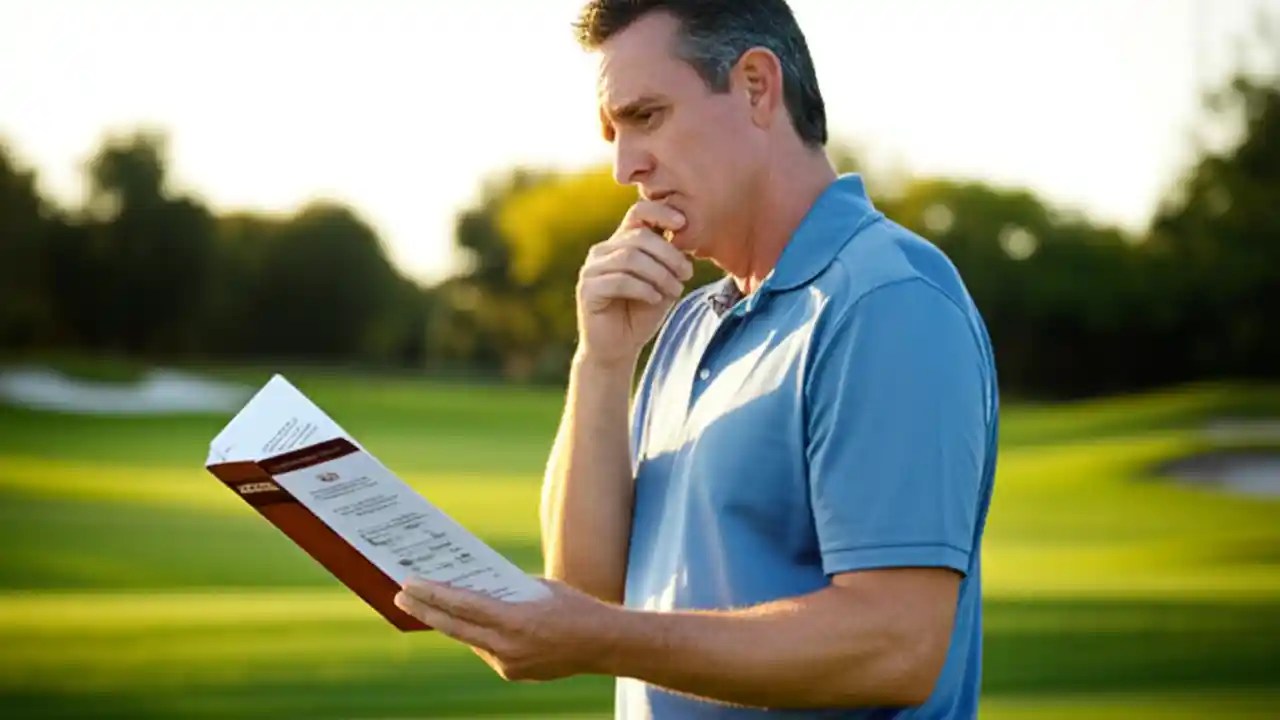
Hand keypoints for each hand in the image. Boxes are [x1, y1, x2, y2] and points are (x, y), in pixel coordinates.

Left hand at [395, 577, 620, 681]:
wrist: (603, 644)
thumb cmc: (574, 607)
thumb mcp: (538, 588)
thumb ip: (505, 590)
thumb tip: (474, 587)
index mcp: (514, 620)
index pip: (462, 606)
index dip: (432, 594)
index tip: (408, 584)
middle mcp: (507, 647)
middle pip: (454, 627)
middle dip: (424, 611)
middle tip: (400, 597)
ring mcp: (509, 664)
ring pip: (469, 639)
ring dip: (451, 622)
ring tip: (427, 605)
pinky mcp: (513, 673)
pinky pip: (486, 650)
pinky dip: (477, 635)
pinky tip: (467, 623)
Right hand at [576, 201, 693, 366]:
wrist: (618, 348)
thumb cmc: (641, 313)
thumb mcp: (663, 282)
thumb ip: (669, 260)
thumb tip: (683, 236)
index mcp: (621, 242)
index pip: (638, 212)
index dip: (661, 212)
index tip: (683, 223)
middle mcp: (603, 251)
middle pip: (639, 236)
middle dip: (669, 254)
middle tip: (686, 274)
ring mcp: (592, 269)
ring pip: (630, 257)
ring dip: (659, 273)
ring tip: (674, 290)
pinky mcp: (587, 289)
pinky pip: (619, 280)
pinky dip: (643, 288)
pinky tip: (655, 298)